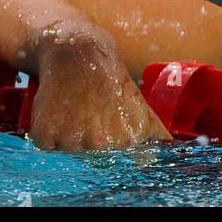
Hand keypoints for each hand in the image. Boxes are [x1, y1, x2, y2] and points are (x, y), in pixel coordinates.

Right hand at [25, 28, 172, 151]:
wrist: (77, 53)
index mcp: (127, 140)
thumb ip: (160, 139)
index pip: (119, 168)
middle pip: (93, 164)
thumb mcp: (142, 109)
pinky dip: (50, 137)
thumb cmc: (111, 83)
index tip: (109, 139)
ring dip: (70, 144)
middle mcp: (100, 143)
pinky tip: (60, 116)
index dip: (113, 156)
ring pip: (70, 159)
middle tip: (90, 123)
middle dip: (91, 149)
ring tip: (75, 117)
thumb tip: (176, 157)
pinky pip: (47, 150)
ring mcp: (71, 139)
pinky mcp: (45, 133)